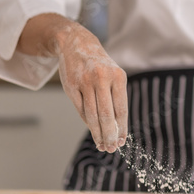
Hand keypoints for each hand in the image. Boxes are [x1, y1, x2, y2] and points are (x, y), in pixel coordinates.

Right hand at [54, 23, 127, 153]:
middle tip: (111, 148)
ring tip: (102, 144)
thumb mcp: (113, 75)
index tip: (122, 142)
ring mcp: (85, 82)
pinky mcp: (71, 86)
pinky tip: (93, 130)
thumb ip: (115, 98)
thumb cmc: (100, 65)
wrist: (77, 44)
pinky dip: (87, 122)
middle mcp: (102, 78)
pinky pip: (81, 110)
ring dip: (97, 133)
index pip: (121, 109)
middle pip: (106, 115)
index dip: (122, 128)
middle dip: (109, 135)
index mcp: (118, 76)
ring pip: (92, 115)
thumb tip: (117, 129)